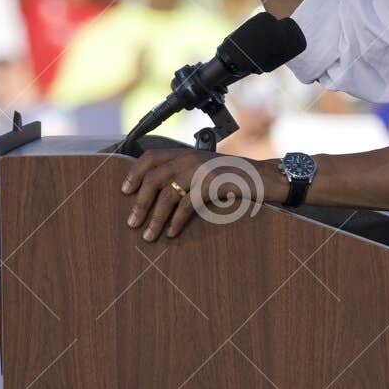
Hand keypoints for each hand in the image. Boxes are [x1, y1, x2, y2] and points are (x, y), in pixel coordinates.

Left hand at [120, 149, 272, 241]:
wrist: (264, 177)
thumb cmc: (234, 178)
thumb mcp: (206, 170)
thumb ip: (185, 175)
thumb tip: (159, 195)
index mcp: (186, 153)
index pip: (151, 157)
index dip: (134, 173)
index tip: (125, 191)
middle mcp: (190, 158)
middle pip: (154, 178)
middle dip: (140, 202)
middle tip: (131, 223)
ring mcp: (201, 169)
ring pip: (167, 194)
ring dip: (154, 218)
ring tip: (147, 235)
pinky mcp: (212, 183)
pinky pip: (186, 205)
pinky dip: (176, 221)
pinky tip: (171, 234)